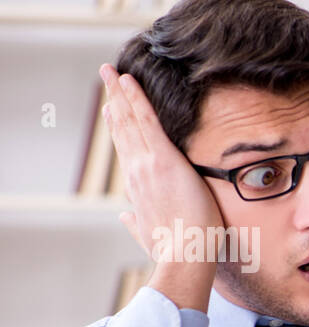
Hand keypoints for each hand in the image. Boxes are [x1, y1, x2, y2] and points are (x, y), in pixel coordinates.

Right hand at [99, 64, 225, 269]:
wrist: (184, 255)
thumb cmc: (173, 250)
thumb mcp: (149, 234)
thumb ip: (136, 222)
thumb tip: (125, 217)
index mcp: (136, 188)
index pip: (124, 149)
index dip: (117, 126)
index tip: (110, 109)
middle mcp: (135, 171)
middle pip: (121, 128)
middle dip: (113, 100)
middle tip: (107, 77)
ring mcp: (146, 164)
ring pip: (129, 120)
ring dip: (121, 92)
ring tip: (113, 71)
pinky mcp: (163, 160)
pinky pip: (148, 122)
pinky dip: (137, 100)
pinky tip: (130, 80)